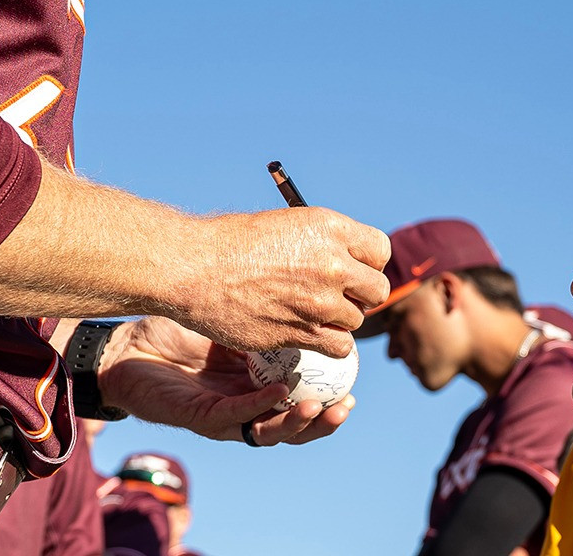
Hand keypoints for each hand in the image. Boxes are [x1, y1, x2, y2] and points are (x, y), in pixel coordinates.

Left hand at [97, 316, 354, 445]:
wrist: (127, 346)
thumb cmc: (174, 329)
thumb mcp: (229, 319)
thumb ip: (262, 316)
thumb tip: (304, 288)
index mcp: (257, 385)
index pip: (303, 398)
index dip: (331, 395)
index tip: (356, 378)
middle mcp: (246, 405)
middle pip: (295, 424)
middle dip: (325, 419)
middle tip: (347, 403)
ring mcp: (225, 416)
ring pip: (271, 430)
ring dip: (300, 422)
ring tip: (323, 406)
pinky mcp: (202, 419)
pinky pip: (238, 417)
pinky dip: (261, 407)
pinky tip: (281, 393)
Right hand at [173, 208, 389, 355]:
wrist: (193, 269)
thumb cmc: (230, 242)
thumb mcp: (284, 224)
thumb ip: (320, 242)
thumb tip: (344, 260)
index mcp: (329, 227)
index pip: (379, 249)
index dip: (367, 262)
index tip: (352, 268)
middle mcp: (331, 263)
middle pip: (377, 289)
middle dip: (361, 294)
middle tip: (337, 295)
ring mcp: (318, 301)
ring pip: (356, 320)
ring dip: (340, 320)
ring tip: (312, 313)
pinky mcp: (302, 333)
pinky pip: (339, 346)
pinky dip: (330, 344)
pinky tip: (311, 335)